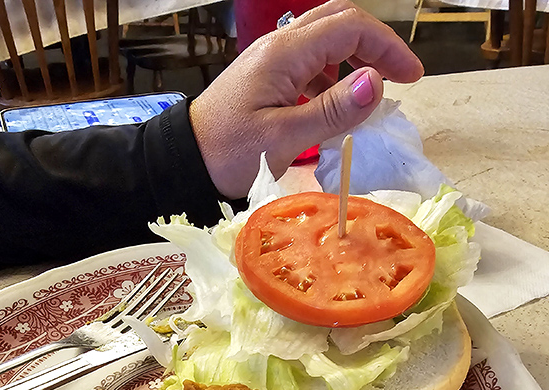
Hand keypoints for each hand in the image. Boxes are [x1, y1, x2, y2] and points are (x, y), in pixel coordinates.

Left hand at [189, 0, 423, 197]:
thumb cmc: (229, 153)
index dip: (387, 48)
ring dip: (354, 58)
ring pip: (324, 39)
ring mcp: (270, 59)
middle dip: (376, 44)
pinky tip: (335, 104)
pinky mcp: (265, 77)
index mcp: (285, 53)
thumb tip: (376, 83)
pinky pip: (308, 61)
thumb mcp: (284, 138)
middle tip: (400, 77)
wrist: (184, 162)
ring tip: (371, 95)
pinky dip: (332, 75)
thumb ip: (332, 110)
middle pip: (339, 21)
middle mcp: (279, 45)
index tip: (411, 78)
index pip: (350, 28)